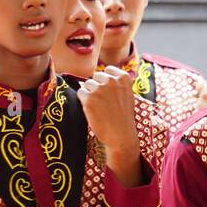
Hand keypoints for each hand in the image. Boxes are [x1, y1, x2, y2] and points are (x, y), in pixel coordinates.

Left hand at [78, 66, 140, 184]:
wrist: (121, 136)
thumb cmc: (123, 118)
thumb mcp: (126, 96)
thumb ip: (116, 84)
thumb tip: (97, 76)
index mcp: (124, 78)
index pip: (108, 71)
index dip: (106, 82)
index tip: (110, 94)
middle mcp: (111, 80)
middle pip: (96, 77)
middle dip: (97, 87)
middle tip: (104, 104)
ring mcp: (99, 89)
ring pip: (86, 84)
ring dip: (89, 94)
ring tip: (99, 108)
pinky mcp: (89, 98)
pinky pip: (80, 93)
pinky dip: (83, 101)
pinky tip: (92, 111)